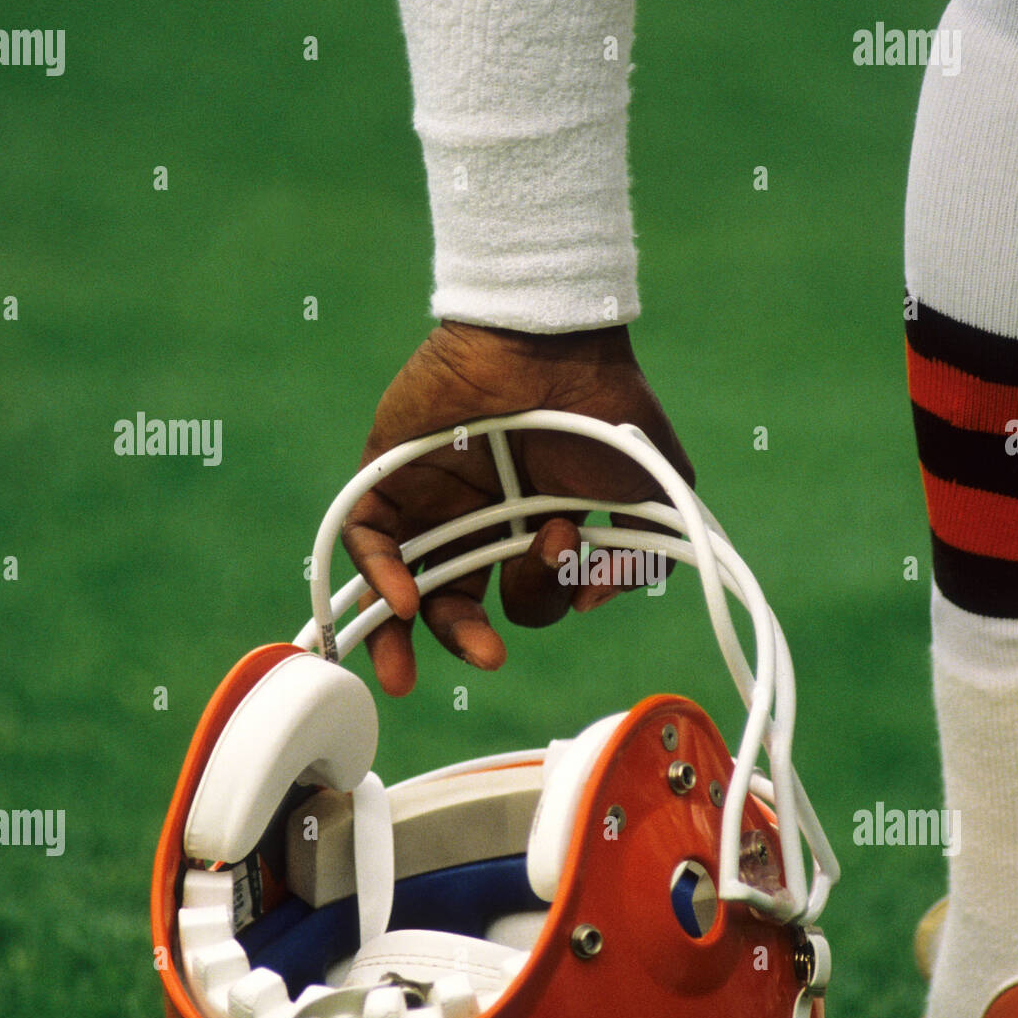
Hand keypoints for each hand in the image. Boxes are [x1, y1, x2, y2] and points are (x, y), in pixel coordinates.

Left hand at [341, 321, 693, 694]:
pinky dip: (378, 576)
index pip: (523, 595)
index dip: (543, 597)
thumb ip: (638, 552)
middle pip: (458, 604)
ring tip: (405, 677)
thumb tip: (589, 601)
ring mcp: (430, 500)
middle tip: (488, 656)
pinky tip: (402, 601)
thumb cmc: (601, 403)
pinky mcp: (387, 475)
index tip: (566, 557)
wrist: (547, 339)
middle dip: (469, 640)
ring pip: (402, 585)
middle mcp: (479, 521)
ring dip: (400, 637)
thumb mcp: (650, 487)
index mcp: (534, 527)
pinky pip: (367, 538)